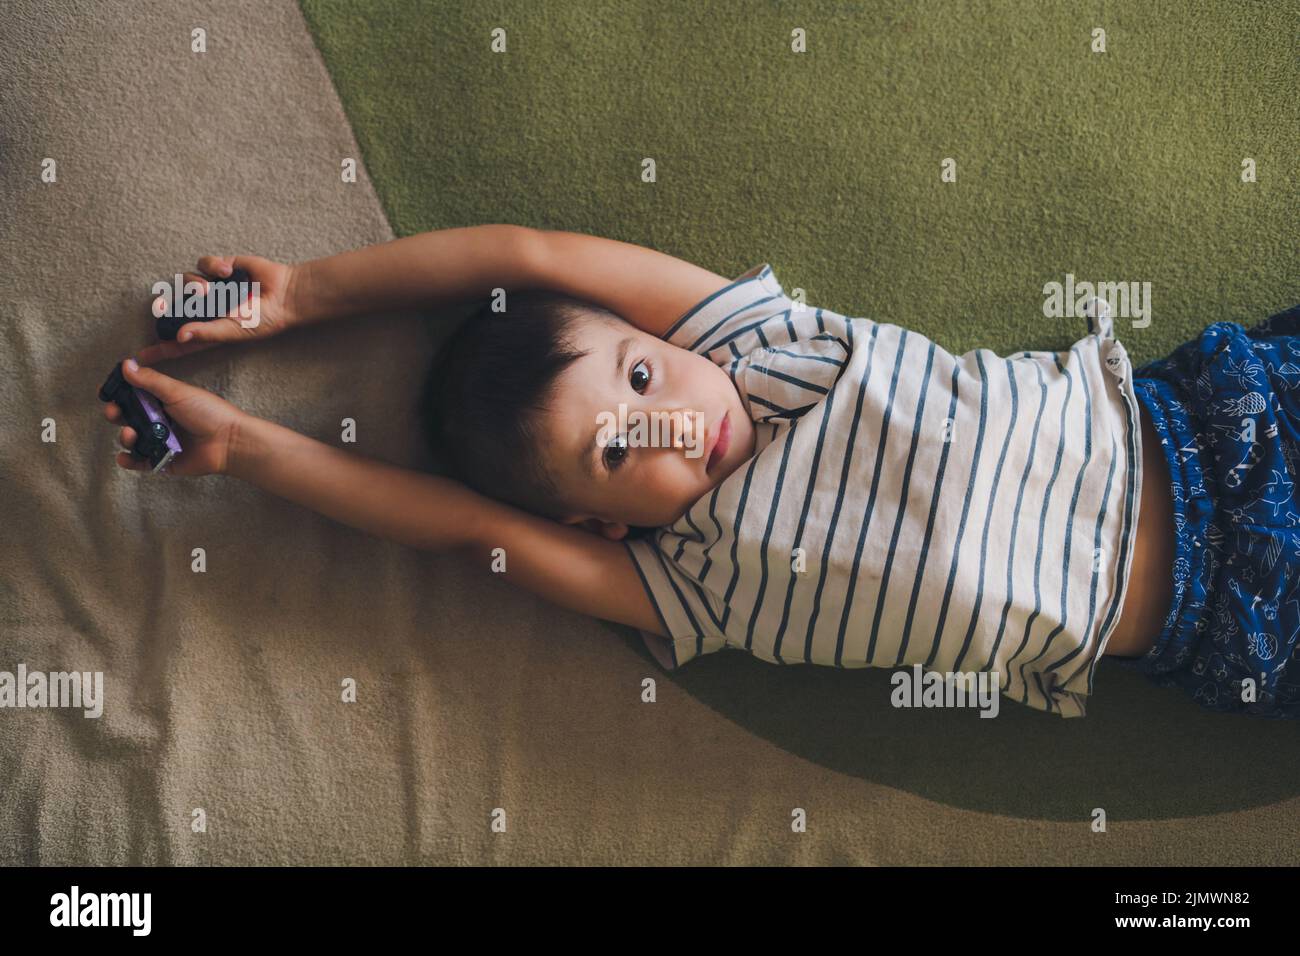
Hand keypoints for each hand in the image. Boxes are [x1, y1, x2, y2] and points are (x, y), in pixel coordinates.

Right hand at [103, 358, 247, 476]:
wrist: (229, 441)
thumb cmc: (208, 412)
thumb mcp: (177, 392)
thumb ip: (150, 381)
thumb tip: (126, 364)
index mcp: (163, 401)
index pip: (134, 396)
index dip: (118, 394)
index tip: (105, 392)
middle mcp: (160, 420)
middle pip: (129, 417)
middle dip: (116, 414)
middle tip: (113, 412)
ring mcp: (161, 441)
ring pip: (132, 439)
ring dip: (125, 437)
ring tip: (131, 433)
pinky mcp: (164, 460)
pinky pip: (141, 462)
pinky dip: (129, 461)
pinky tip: (124, 457)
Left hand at [136, 254, 298, 363]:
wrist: (285, 293)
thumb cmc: (264, 319)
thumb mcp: (234, 331)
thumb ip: (206, 332)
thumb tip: (179, 337)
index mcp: (210, 329)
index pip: (179, 342)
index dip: (160, 349)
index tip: (139, 357)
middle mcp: (208, 308)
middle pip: (174, 306)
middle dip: (166, 305)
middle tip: (161, 305)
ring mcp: (213, 287)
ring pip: (186, 282)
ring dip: (196, 286)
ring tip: (214, 290)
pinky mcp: (221, 268)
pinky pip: (204, 263)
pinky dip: (213, 266)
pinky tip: (229, 272)